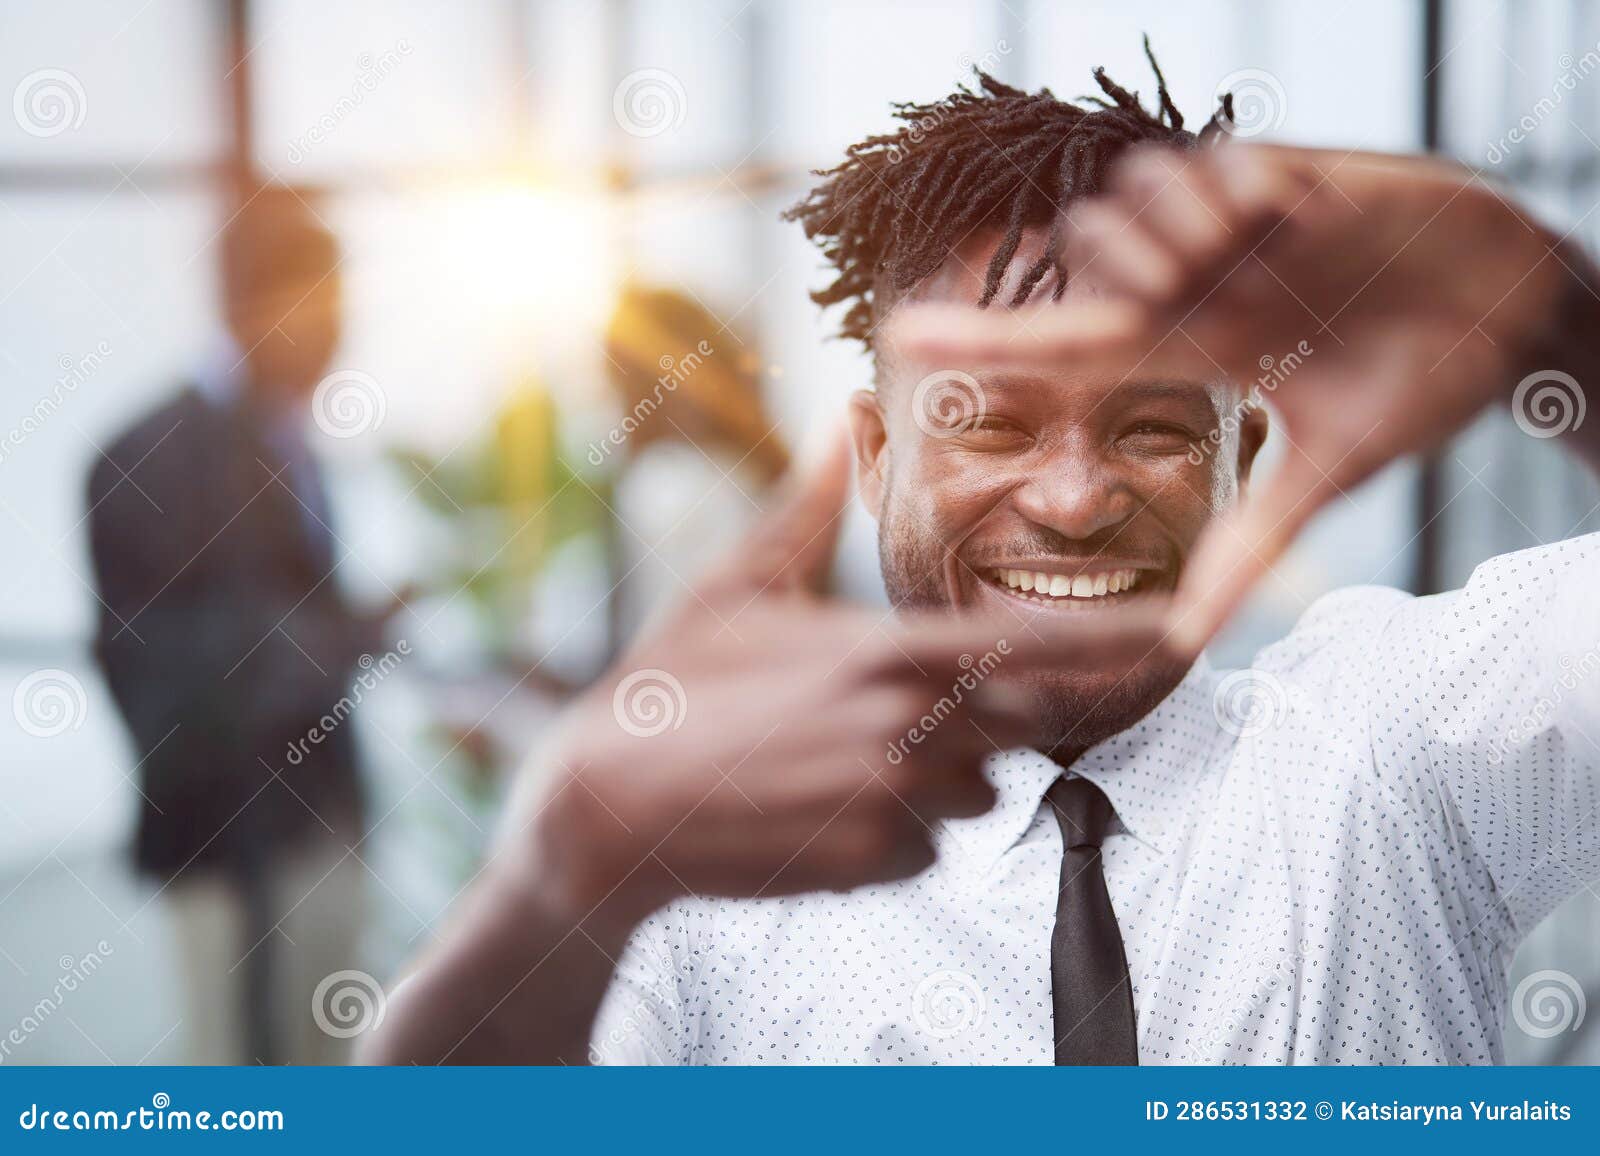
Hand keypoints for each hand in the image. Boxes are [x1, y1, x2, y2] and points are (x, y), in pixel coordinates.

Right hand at [519, 431, 1168, 927]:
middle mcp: (910, 726)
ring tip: (829, 762)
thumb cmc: (667, 683)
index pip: (1036, 644)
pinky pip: (923, 850)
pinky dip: (889, 836)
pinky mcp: (873, 867)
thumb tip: (834, 418)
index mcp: (888, 648)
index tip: (1183, 632)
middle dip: (997, 720)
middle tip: (920, 712)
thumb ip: (807, 506)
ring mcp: (896, 803)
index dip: (1116, 641)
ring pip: (973, 796)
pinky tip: (814, 811)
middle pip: (1020, 727)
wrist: (609, 807)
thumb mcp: (737, 582)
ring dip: (930, 782)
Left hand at [894, 143, 1571, 647]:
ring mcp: (1233, 226)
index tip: (903, 341)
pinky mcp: (1281, 173)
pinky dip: (1226, 198)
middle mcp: (1196, 283)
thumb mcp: (1325, 476)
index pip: (1065, 341)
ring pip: (1131, 198)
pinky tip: (1286, 220)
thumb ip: (1247, 547)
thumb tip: (1178, 644)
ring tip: (1246, 259)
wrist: (1514, 313)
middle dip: (1112, 277)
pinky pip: (1204, 166)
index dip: (986, 339)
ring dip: (1170, 237)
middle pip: (1086, 251)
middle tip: (1181, 302)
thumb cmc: (1420, 385)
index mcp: (1193, 347)